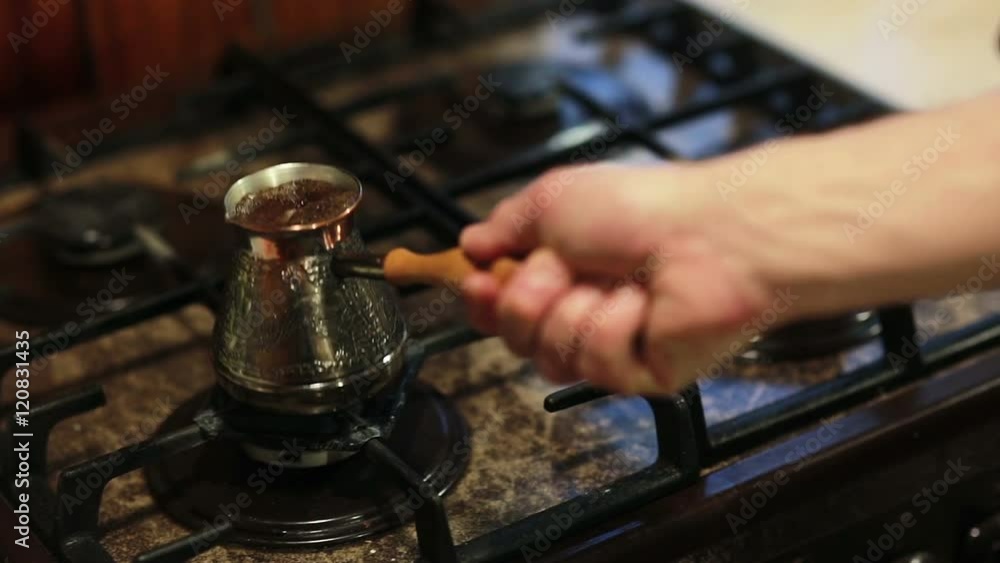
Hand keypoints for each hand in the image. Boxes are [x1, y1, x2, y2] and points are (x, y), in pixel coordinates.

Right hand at [459, 162, 780, 394]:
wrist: (710, 235)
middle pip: (518, 338)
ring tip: (616, 283)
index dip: (483, 301)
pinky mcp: (640, 373)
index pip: (503, 304)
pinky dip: (613, 328)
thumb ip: (506, 224)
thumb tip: (471, 242)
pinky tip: (642, 306)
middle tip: (557, 272)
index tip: (476, 282)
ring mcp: (612, 345)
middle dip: (526, 303)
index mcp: (564, 268)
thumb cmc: (640, 208)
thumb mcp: (554, 199)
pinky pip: (596, 365)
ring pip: (552, 356)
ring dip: (576, 312)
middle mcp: (583, 308)